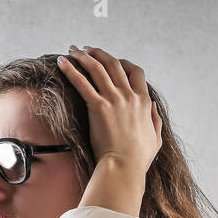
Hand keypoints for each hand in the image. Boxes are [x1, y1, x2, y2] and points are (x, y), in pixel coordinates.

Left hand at [58, 46, 161, 175]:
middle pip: (114, 64)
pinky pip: (82, 82)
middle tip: (87, 49)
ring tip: (72, 50)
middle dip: (99, 53)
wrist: (124, 168)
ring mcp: (114, 99)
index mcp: (144, 102)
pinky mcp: (98, 107)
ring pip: (98, 68)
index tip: (113, 61)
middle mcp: (130, 96)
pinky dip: (71, 69)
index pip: (136, 72)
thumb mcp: (156, 138)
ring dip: (83, 56)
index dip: (124, 63)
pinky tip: (61, 62)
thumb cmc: (138, 159)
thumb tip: (153, 107)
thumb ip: (155, 120)